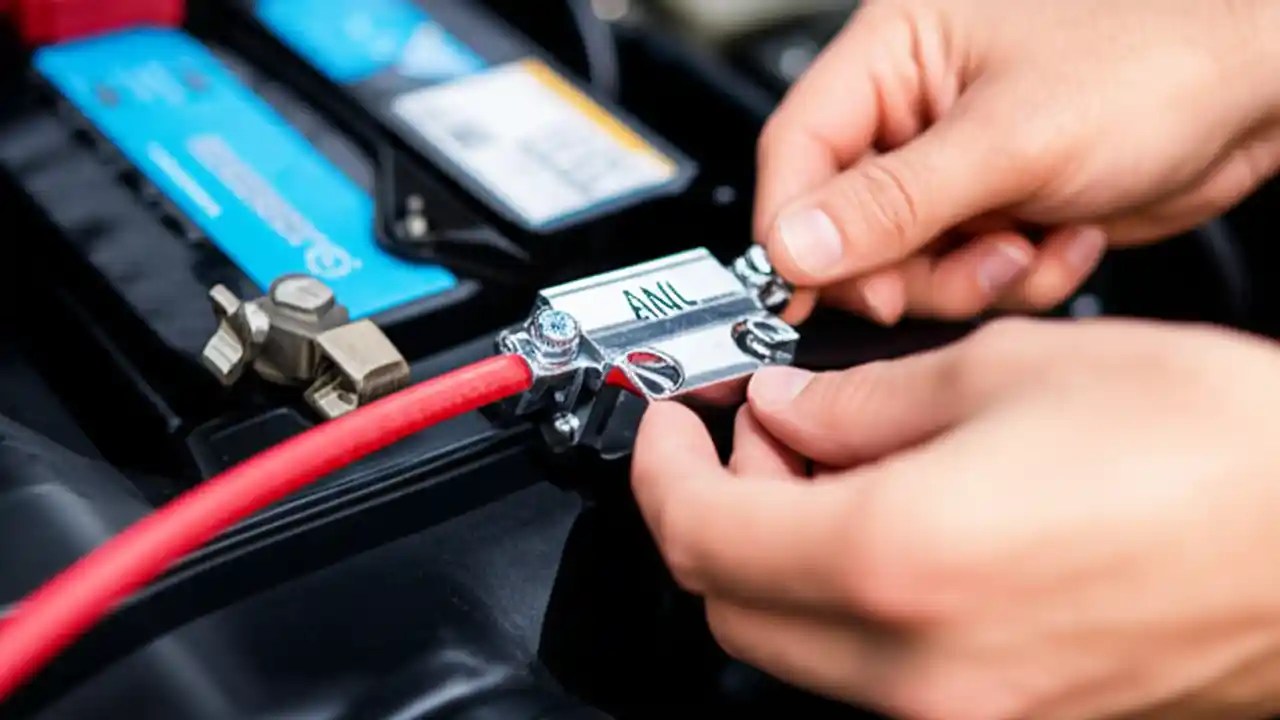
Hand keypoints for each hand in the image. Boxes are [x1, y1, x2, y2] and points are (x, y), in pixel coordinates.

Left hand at [632, 318, 1279, 718]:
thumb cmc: (1216, 450)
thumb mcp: (1008, 370)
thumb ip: (861, 400)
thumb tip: (786, 410)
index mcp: (900, 557)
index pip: (699, 533)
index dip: (662, 467)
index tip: (673, 422)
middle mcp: (917, 664)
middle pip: (732, 599)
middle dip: (718, 506)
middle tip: (757, 431)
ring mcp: (960, 711)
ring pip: (794, 641)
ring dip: (779, 551)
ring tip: (836, 462)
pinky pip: (871, 667)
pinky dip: (847, 593)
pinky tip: (896, 519)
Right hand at [758, 0, 1279, 324]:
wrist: (1264, 90)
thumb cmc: (1160, 57)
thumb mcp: (1011, 139)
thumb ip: (893, 202)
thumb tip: (795, 246)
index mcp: (894, 52)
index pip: (797, 150)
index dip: (794, 229)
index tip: (807, 289)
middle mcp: (915, 109)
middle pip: (844, 222)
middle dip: (902, 267)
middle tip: (956, 269)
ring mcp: (956, 164)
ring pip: (905, 262)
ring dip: (967, 279)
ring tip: (1025, 247)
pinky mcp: (997, 208)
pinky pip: (964, 274)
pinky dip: (1013, 278)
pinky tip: (1061, 240)